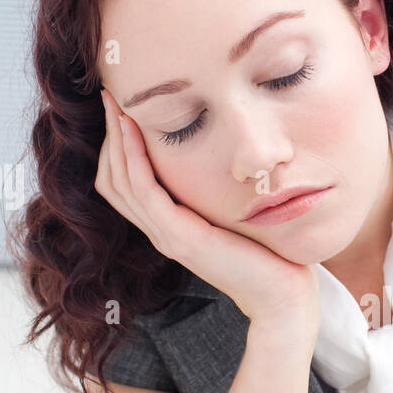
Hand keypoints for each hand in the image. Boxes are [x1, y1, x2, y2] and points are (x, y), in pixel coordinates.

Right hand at [94, 87, 320, 331]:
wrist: (284, 297)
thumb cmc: (271, 256)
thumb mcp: (236, 214)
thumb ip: (220, 192)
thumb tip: (229, 154)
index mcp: (171, 227)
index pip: (124, 184)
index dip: (116, 146)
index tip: (122, 108)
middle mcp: (162, 232)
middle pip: (112, 179)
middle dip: (108, 134)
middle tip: (108, 95)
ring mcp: (167, 236)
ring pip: (120, 181)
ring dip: (114, 138)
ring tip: (114, 101)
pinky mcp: (180, 237)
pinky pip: (144, 189)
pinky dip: (133, 156)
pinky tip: (133, 128)